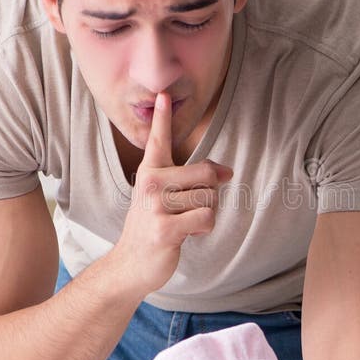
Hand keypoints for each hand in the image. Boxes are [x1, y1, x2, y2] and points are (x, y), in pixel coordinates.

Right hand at [113, 92, 231, 295]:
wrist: (131, 264)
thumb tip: (227, 171)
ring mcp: (155, 206)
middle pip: (206, 174)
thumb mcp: (167, 198)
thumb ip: (193, 180)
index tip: (164, 95)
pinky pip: (206, 219)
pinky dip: (204, 229)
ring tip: (183, 223)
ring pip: (209, 199)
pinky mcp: (164, 228)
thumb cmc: (154, 226)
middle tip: (189, 209)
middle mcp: (150, 184)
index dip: (162, 117)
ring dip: (205, 215)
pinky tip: (186, 234)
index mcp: (150, 172)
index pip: (158, 139)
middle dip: (210, 193)